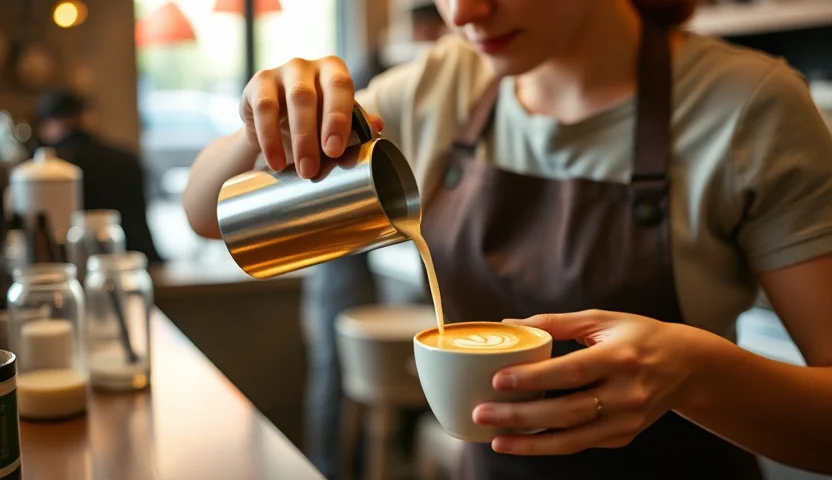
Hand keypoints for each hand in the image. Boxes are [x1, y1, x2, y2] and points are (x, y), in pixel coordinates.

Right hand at [240, 57, 383, 177]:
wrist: (276, 120)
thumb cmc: (316, 119)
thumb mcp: (337, 121)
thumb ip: (357, 125)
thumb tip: (378, 127)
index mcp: (333, 71)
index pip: (340, 87)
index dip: (338, 118)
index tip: (335, 150)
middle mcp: (306, 67)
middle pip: (308, 97)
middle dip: (310, 137)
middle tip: (312, 170)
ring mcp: (279, 72)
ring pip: (285, 103)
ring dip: (292, 140)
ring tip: (297, 171)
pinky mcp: (257, 84)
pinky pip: (261, 110)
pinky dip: (268, 139)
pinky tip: (273, 161)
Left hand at [472, 310, 699, 454]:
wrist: (687, 366)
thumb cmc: (637, 336)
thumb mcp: (601, 319)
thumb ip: (555, 322)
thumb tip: (509, 324)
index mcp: (620, 357)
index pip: (571, 371)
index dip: (534, 378)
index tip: (499, 380)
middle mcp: (627, 393)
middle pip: (568, 411)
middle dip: (520, 416)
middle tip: (482, 413)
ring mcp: (628, 420)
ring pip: (574, 439)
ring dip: (531, 443)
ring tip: (496, 440)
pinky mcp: (625, 436)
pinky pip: (582, 444)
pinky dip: (551, 444)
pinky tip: (523, 440)